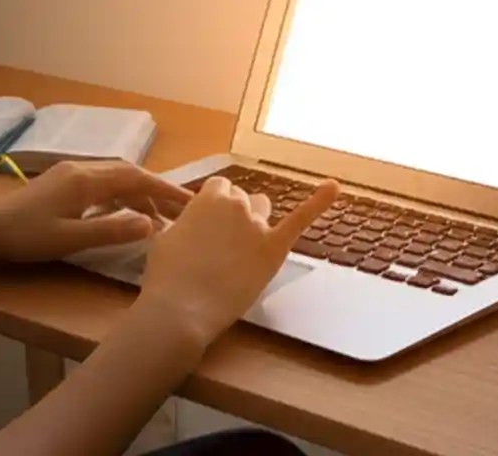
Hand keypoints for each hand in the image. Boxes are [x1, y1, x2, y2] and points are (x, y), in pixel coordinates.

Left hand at [0, 160, 193, 262]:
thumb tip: (151, 225)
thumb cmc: (26, 237)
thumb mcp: (71, 240)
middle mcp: (81, 169)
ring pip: (116, 178)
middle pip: (129, 174)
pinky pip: (102, 184)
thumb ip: (112, 230)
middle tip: (181, 212)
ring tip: (158, 219)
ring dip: (139, 194)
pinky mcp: (62, 183)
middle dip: (157, 190)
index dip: (166, 189)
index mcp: (86, 180)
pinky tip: (125, 214)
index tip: (190, 203)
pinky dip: (121, 196)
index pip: (137, 178)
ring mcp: (70, 174)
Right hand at [137, 175, 340, 346]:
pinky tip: (333, 187)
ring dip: (254, 220)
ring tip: (241, 247)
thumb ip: (183, 224)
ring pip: (262, 209)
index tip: (206, 225)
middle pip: (241, 200)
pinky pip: (299, 219)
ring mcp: (257, 226)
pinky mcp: (274, 249)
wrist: (181, 309)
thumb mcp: (164, 238)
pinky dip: (318, 201)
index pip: (219, 189)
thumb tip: (188, 225)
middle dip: (232, 217)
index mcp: (207, 198)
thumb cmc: (165, 276)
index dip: (213, 207)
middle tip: (218, 246)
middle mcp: (236, 204)